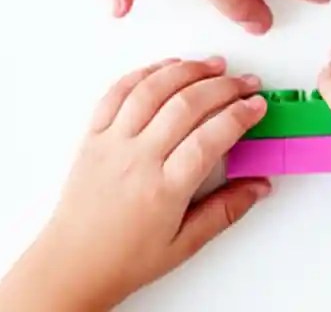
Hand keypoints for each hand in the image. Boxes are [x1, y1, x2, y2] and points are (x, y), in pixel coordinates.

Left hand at [0, 58, 269, 310]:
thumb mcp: (185, 243)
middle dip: (223, 86)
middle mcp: (136, 161)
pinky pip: (116, 94)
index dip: (240, 115)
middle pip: (186, 106)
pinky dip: (143, 74)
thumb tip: (258, 187)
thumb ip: (226, 211)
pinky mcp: (92, 137)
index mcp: (163, 190)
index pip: (210, 139)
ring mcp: (111, 145)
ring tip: (211, 65)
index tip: (257, 105)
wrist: (71, 265)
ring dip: (186, 70)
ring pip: (151, 90)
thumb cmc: (124, 259)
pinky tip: (165, 69)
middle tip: (244, 83)